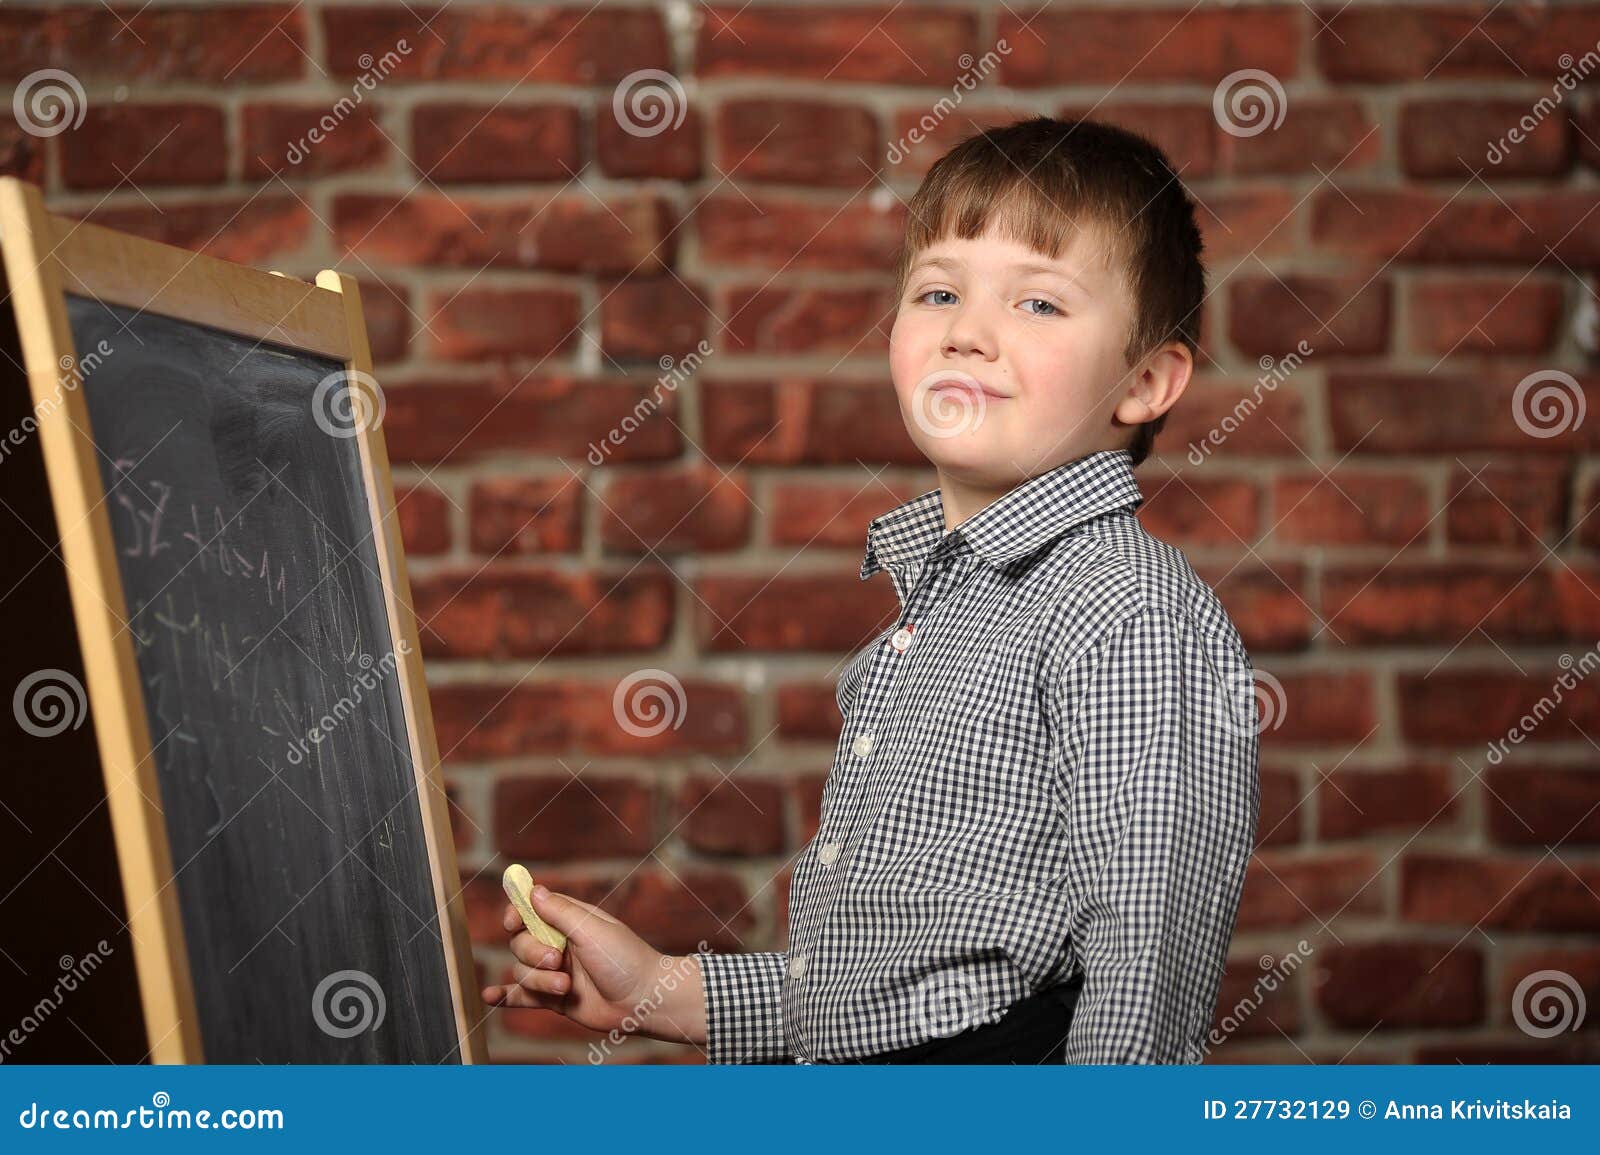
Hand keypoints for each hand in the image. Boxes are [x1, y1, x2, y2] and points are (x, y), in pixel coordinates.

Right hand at [480, 885, 705, 1044]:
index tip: (512, 922)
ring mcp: (555, 972)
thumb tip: (533, 890)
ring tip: (565, 987)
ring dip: (539, 981)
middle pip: (521, 942)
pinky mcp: (554, 999)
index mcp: (570, 920)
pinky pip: (523, 996)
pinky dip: (505, 996)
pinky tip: (488, 996)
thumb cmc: (626, 960)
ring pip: (523, 972)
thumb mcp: (593, 930)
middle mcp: (559, 943)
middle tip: (557, 961)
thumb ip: (560, 912)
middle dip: (533, 953)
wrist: (645, 1001)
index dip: (516, 914)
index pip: (531, 909)